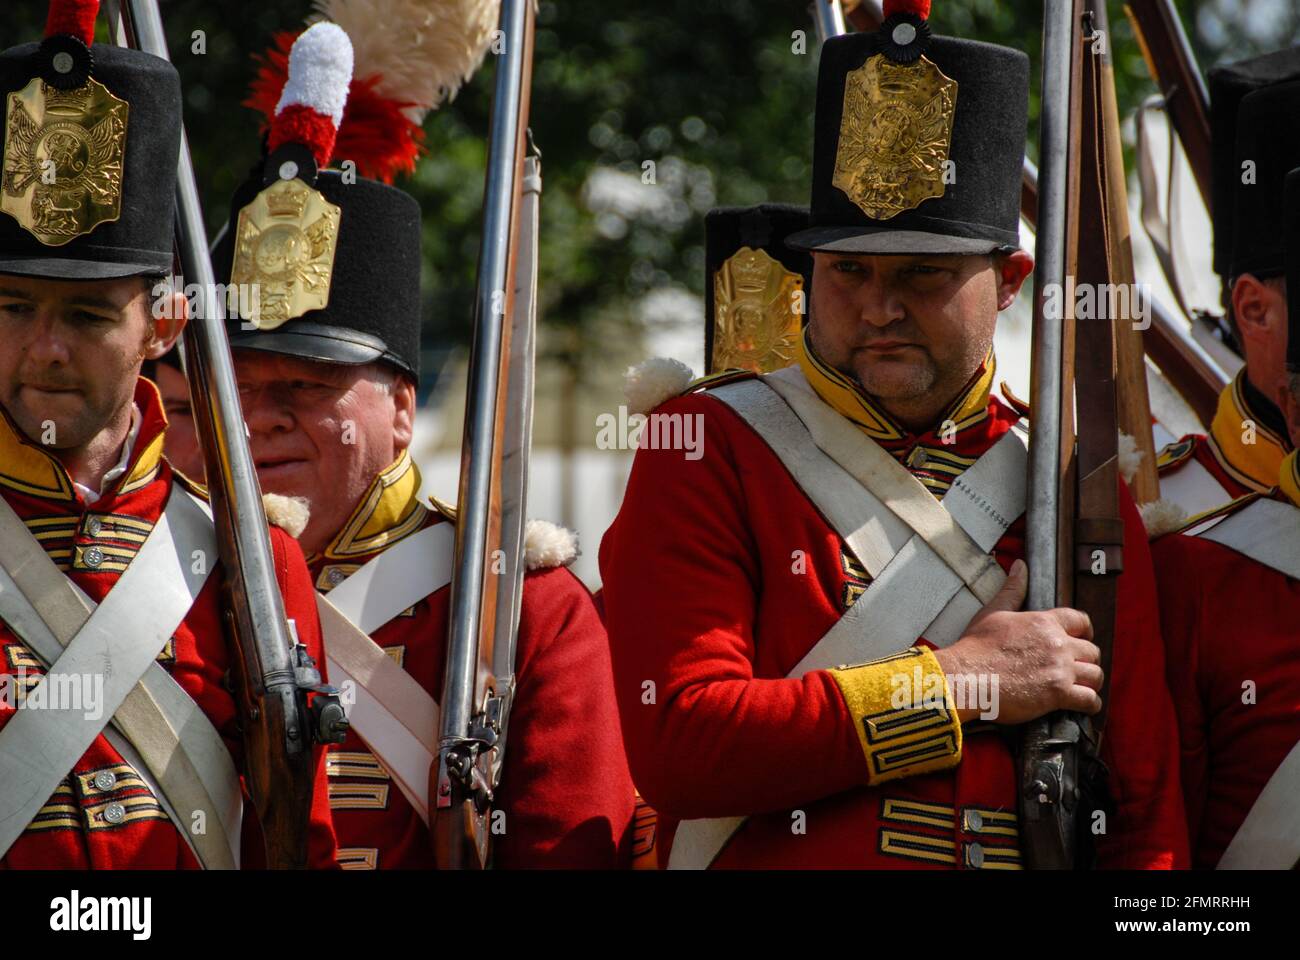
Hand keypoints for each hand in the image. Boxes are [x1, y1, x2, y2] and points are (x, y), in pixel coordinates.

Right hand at [931, 559, 1102, 724]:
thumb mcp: (993, 612)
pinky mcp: (1058, 694)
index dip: (1084, 631)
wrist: (967, 677)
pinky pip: (1090, 700)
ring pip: (1095, 675)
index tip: (1081, 639)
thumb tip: (1019, 566)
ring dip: (1090, 682)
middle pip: (1092, 650)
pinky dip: (1090, 704)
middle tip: (1076, 667)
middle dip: (1086, 659)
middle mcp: (1057, 644)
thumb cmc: (976, 647)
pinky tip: (1084, 705)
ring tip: (1081, 687)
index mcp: (1044, 622)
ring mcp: (1060, 669)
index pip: (1080, 621)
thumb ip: (1012, 590)